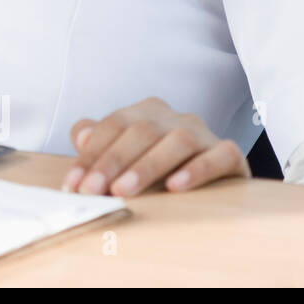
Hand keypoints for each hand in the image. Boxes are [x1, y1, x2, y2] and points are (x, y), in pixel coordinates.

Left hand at [62, 96, 250, 195]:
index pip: (112, 126)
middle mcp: (173, 117)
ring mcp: (203, 133)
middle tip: (92, 191)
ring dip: (147, 166)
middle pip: (140, 131)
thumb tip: (84, 136)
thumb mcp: (120, 154)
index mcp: (144, 112)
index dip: (90, 155)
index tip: (72, 185)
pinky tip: (175, 186)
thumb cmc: (154, 168)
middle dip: (112, 162)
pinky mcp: (231, 154)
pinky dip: (197, 170)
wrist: (209, 184)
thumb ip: (96, 140)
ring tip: (123, 190)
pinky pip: (219, 155)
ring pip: (178, 141)